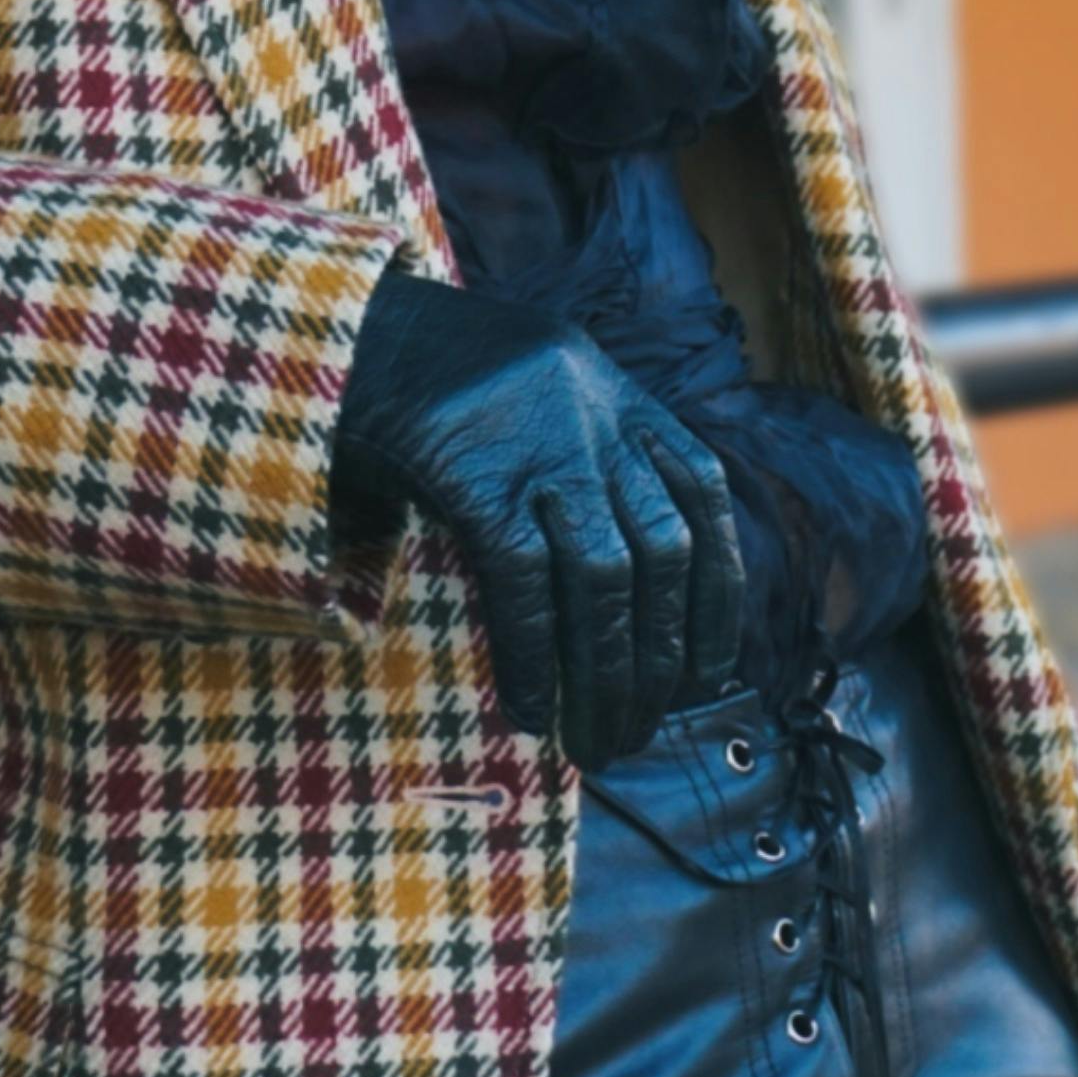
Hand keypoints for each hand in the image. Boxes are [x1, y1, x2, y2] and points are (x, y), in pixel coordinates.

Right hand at [331, 269, 743, 766]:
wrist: (362, 336)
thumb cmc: (456, 382)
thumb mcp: (551, 391)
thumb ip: (600, 458)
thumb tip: (632, 590)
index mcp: (627, 401)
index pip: (705, 509)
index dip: (716, 600)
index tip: (708, 673)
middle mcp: (601, 424)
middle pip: (662, 559)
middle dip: (659, 661)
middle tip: (637, 731)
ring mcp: (545, 450)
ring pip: (606, 582)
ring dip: (608, 676)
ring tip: (596, 739)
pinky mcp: (482, 480)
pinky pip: (525, 585)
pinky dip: (535, 656)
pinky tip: (533, 708)